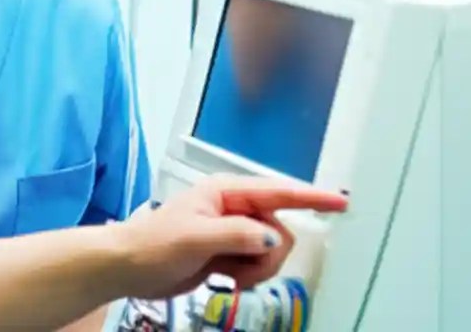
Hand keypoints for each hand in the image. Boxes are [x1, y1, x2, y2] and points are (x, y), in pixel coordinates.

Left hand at [110, 175, 346, 299]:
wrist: (128, 268)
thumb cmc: (155, 245)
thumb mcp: (195, 238)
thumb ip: (237, 236)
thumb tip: (273, 239)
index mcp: (226, 192)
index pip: (278, 193)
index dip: (311, 198)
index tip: (342, 202)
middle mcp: (233, 208)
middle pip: (279, 231)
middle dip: (267, 256)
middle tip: (238, 268)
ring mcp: (232, 232)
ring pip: (271, 252)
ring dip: (256, 270)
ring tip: (226, 273)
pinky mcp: (228, 254)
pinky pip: (258, 266)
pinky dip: (248, 276)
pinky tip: (224, 278)